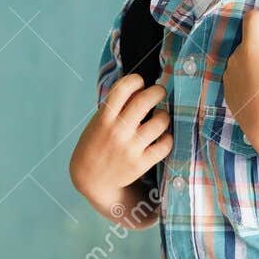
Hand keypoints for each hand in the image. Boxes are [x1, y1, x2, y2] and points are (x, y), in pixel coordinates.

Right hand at [69, 73, 172, 201]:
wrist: (91, 178)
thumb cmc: (97, 144)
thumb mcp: (99, 122)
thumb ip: (117, 106)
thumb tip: (142, 88)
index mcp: (104, 118)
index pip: (123, 88)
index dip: (136, 80)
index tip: (140, 82)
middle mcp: (118, 131)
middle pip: (145, 101)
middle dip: (157, 91)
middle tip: (160, 92)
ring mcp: (130, 148)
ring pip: (160, 122)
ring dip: (164, 115)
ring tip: (161, 117)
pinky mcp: (141, 164)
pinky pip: (165, 145)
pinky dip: (167, 138)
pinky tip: (163, 137)